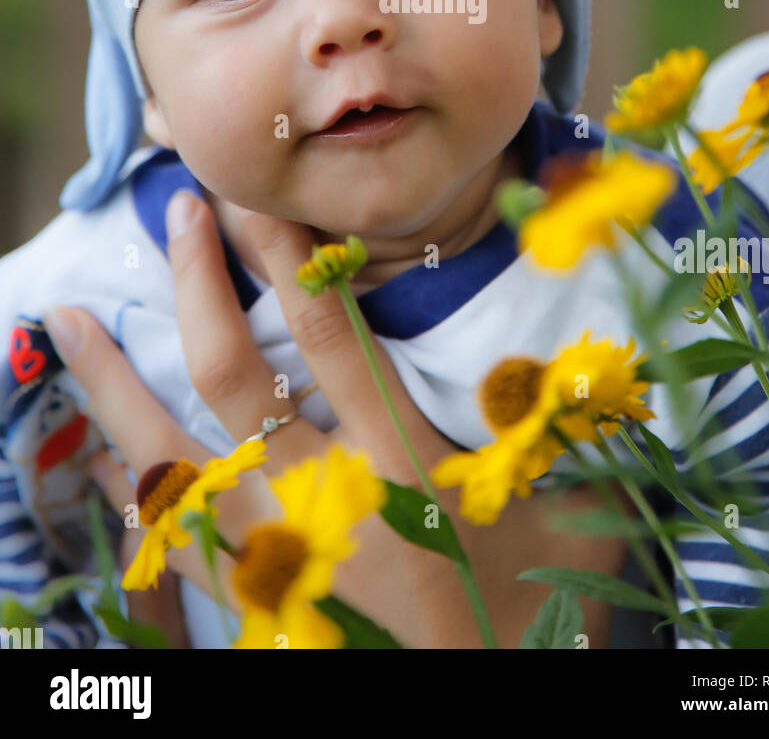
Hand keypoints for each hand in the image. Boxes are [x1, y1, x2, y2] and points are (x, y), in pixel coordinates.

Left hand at [48, 194, 627, 647]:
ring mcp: (268, 548)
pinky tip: (97, 444)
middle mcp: (319, 496)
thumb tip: (591, 361)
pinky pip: (164, 531)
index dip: (284, 252)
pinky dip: (127, 480)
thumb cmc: (514, 613)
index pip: (327, 331)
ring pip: (167, 448)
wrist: (465, 705)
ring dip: (111, 379)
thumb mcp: (550, 515)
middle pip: (232, 371)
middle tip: (176, 210)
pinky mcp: (246, 593)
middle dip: (196, 281)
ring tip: (63, 320)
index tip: (254, 194)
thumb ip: (551, 433)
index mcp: (396, 463)